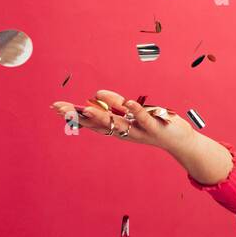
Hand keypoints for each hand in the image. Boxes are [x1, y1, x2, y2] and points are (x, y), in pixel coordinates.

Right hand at [50, 89, 193, 152]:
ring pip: (118, 123)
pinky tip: (129, 102)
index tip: (55, 107)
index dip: (74, 115)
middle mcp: (124, 131)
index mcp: (117, 128)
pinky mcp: (156, 127)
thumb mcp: (131, 114)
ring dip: (103, 116)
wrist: (179, 142)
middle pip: (99, 123)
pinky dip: (137, 111)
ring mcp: (139, 131)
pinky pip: (144, 118)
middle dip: (80, 116)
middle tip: (62, 109)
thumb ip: (116, 105)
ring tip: (87, 108)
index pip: (91, 121)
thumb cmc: (153, 125)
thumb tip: (96, 94)